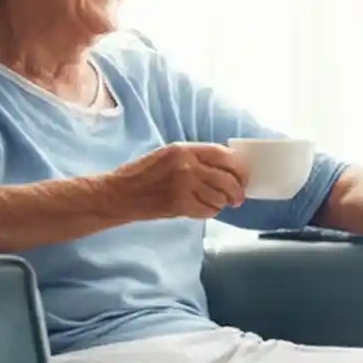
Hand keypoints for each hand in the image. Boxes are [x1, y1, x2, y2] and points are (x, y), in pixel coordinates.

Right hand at [106, 142, 248, 219]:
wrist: (119, 194)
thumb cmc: (143, 174)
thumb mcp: (168, 155)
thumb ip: (195, 157)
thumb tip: (226, 166)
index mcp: (184, 150)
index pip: (224, 155)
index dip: (239, 167)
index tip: (243, 176)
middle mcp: (186, 166)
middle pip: (228, 178)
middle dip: (238, 190)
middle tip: (238, 197)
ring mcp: (183, 186)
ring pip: (220, 197)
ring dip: (223, 202)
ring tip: (218, 203)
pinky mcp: (179, 205)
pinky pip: (208, 210)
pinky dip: (211, 212)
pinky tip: (205, 209)